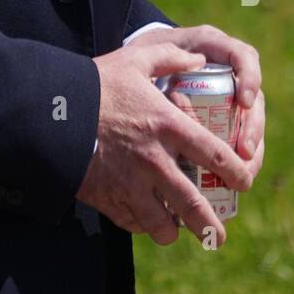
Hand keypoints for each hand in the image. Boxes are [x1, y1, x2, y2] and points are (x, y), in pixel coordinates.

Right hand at [76, 41, 254, 246]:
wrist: (49, 109)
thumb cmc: (94, 83)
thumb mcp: (133, 60)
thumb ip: (168, 57)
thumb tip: (196, 59)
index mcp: (167, 126)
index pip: (215, 156)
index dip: (236, 172)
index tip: (244, 181)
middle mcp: (154, 160)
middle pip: (194, 205)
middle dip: (211, 226)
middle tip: (218, 236)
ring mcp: (130, 183)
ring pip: (163, 225)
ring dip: (174, 232)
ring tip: (178, 232)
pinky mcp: (106, 197)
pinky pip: (132, 223)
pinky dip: (141, 225)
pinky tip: (144, 220)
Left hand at [127, 24, 264, 180]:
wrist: (137, 63)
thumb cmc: (143, 54)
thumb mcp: (147, 51)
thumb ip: (162, 56)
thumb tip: (188, 71)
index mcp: (214, 47)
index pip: (242, 57)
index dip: (249, 78)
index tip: (244, 103)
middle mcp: (229, 71)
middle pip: (253, 99)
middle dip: (253, 128)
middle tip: (244, 153)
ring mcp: (230, 95)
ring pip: (252, 124)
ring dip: (253, 152)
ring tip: (244, 175)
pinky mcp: (226, 119)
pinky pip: (240, 141)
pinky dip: (239, 163)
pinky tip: (231, 184)